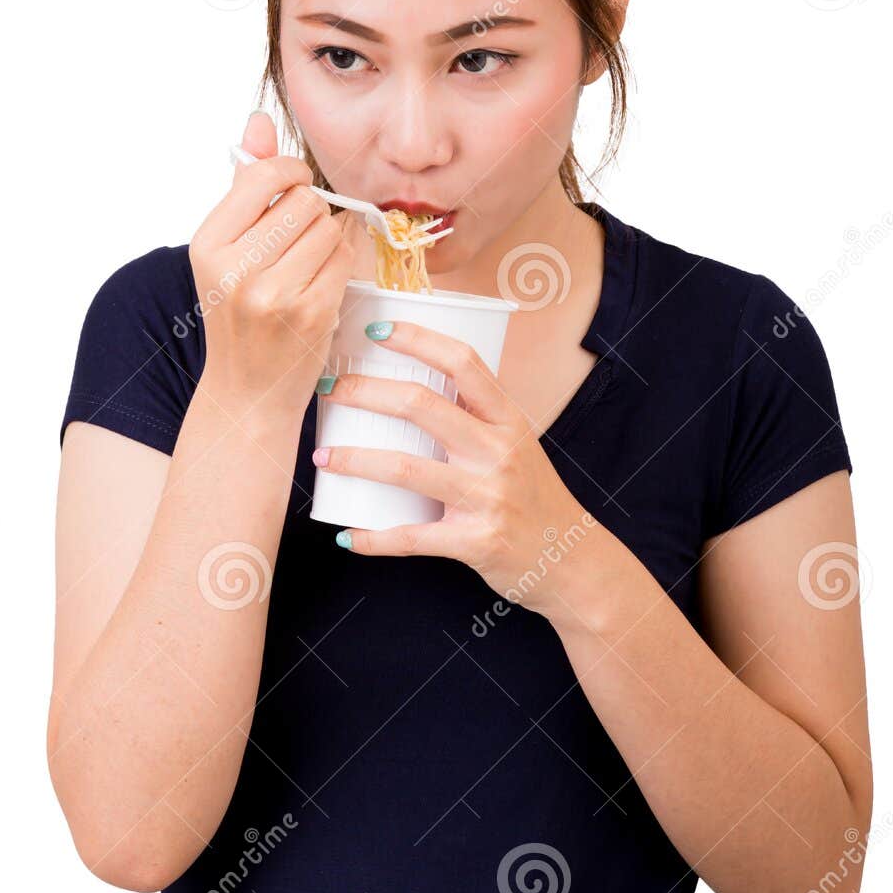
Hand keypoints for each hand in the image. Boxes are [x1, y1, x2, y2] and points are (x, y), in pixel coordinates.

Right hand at [190, 111, 355, 420]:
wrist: (245, 391)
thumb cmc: (239, 314)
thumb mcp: (228, 249)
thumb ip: (246, 183)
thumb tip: (259, 121)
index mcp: (208, 244)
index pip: (265, 175)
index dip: (291, 173)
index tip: (292, 188)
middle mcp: (236, 268)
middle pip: (304, 200)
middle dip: (312, 211)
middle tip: (298, 238)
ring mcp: (274, 294)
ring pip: (329, 227)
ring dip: (330, 237)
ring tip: (308, 262)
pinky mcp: (310, 314)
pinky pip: (345, 260)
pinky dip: (341, 263)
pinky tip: (322, 280)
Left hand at [311, 319, 595, 614]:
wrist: (570, 561)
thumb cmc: (533, 498)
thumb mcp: (517, 446)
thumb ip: (475, 420)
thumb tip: (411, 392)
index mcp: (508, 420)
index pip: (462, 362)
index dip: (417, 339)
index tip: (376, 331)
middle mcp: (498, 452)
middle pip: (420, 405)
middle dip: (364, 392)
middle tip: (329, 390)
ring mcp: (486, 497)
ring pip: (406, 468)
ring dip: (354, 459)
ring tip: (321, 456)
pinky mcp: (475, 542)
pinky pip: (411, 539)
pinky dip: (373, 539)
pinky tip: (347, 537)